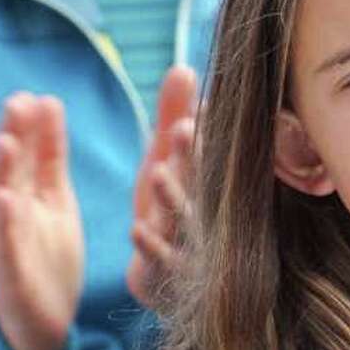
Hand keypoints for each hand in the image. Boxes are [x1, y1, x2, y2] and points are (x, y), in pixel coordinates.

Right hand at [0, 91, 83, 349]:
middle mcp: (7, 215)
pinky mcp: (10, 275)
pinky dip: (4, 225)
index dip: (30, 128)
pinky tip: (4, 201)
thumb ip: (48, 156)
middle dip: (11, 138)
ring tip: (5, 143)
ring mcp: (5, 244)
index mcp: (22, 197)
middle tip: (17, 103)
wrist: (40, 325)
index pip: (26, 156)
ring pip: (0, 204)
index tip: (37, 96)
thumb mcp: (54, 200)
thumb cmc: (46, 259)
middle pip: (8, 171)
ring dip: (1, 173)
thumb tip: (46, 101)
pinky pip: (5, 247)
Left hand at [125, 62, 198, 311]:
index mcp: (210, 184)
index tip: (203, 108)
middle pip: (203, 184)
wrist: (166, 281)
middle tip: (186, 130)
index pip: (211, 156)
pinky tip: (137, 229)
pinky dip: (152, 246)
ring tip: (159, 173)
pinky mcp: (172, 277)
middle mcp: (210, 215)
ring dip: (174, 198)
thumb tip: (183, 68)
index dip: (207, 134)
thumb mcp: (167, 160)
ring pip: (186, 222)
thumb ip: (174, 117)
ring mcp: (194, 248)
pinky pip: (164, 262)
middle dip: (194, 159)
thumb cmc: (171, 212)